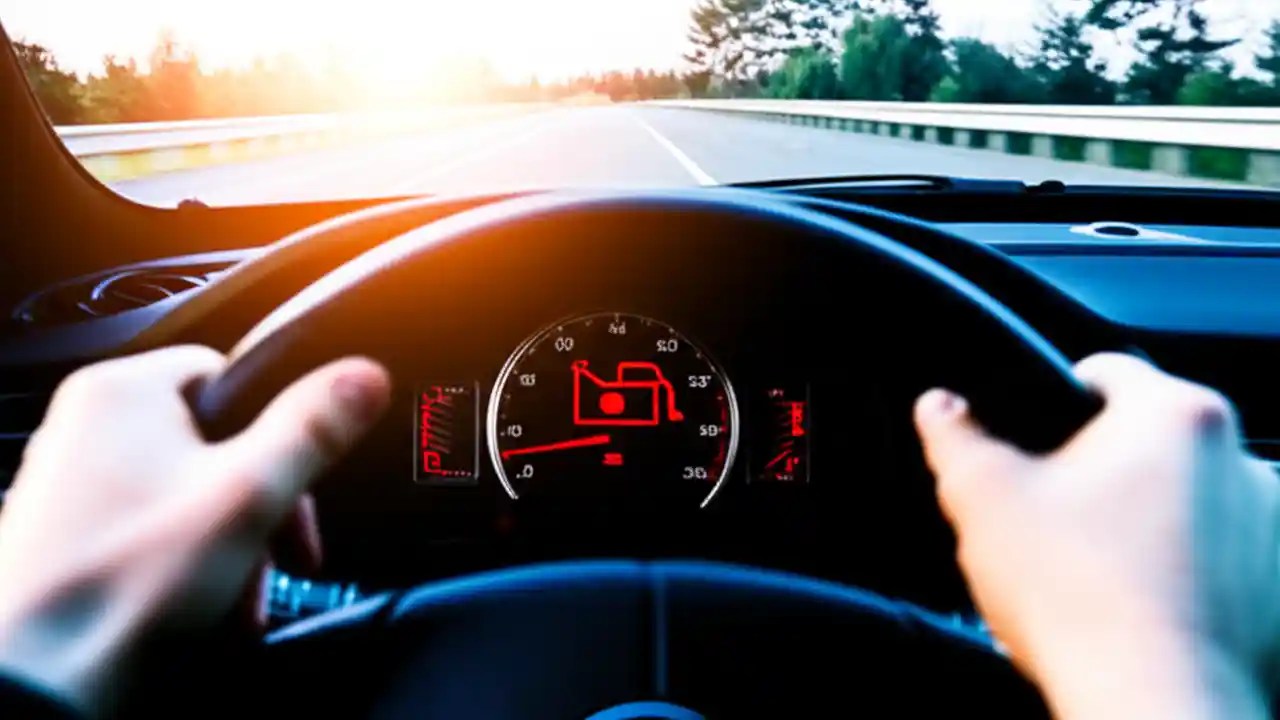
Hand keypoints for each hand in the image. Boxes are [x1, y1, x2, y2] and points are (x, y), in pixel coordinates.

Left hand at [0, 346, 389, 715]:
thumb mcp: (248, 497)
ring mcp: (71, 479)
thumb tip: (364, 375)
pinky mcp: (68, 531)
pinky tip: (201, 604)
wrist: (38, 686)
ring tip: (238, 596)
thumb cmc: (124, 587)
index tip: (300, 491)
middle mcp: (87, 424)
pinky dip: (187, 561)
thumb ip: (312, 429)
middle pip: (217, 441)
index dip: (282, 434)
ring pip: (189, 490)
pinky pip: (153, 525)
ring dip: (232, 543)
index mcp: (123, 392)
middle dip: (260, 509)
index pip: (234, 375)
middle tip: (278, 557)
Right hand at [915, 353, 1278, 719]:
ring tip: (1095, 572)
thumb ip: (954, 436)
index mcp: (1174, 414)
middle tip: (1053, 521)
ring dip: (1145, 521)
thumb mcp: (982, 498)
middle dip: (1099, 471)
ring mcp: (1271, 526)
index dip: (1052, 403)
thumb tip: (940, 407)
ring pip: (1186, 500)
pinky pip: (1219, 560)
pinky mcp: (1277, 588)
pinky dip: (1182, 572)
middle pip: (1147, 441)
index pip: (1103, 372)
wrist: (1151, 703)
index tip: (1033, 448)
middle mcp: (1242, 458)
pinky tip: (1136, 605)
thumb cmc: (1076, 599)